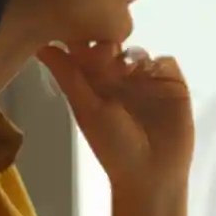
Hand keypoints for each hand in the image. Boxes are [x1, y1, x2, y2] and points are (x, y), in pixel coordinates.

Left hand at [36, 41, 193, 215]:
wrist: (153, 175)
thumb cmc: (114, 147)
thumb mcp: (86, 110)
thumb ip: (69, 76)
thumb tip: (41, 46)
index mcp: (96, 84)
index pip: (87, 49)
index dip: (84, 41)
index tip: (83, 46)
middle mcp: (122, 79)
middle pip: (115, 44)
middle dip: (110, 42)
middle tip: (108, 54)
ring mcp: (148, 81)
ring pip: (140, 50)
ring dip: (135, 54)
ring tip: (130, 69)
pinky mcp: (173, 85)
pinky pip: (166, 61)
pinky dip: (159, 63)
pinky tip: (152, 75)